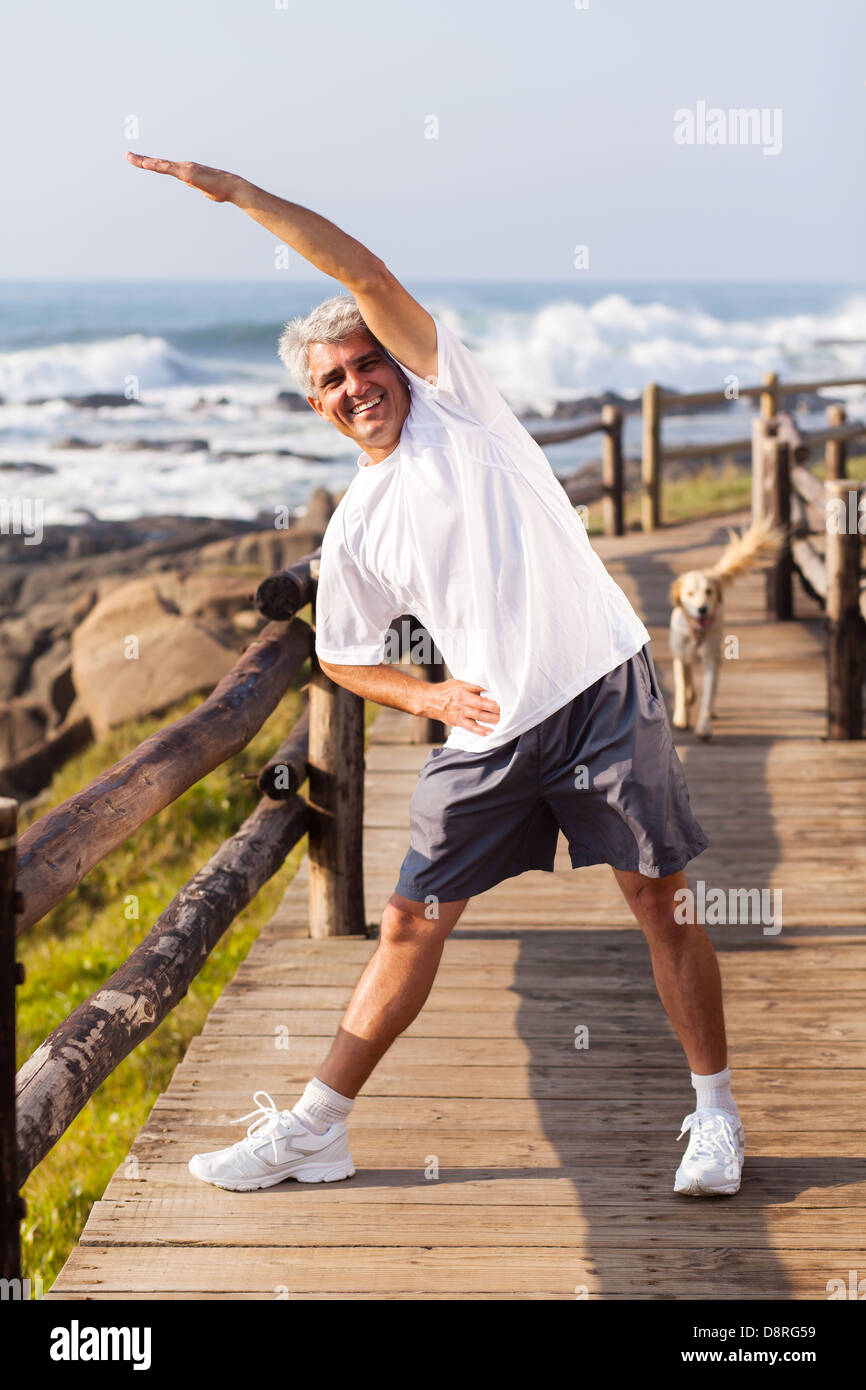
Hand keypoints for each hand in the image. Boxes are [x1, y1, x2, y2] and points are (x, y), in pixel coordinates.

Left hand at [125, 152, 240, 202]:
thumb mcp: (204, 189)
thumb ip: (197, 186)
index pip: (165, 167)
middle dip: (142, 160)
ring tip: (131, 158)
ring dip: (145, 161)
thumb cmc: (221, 190)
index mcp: (185, 171)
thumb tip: (195, 186)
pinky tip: (146, 164)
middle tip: (127, 155)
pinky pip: (169, 169)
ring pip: (161, 164)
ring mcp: (185, 168)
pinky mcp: (187, 173)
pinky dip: (156, 166)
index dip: (151, 164)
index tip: (139, 161)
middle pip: (159, 163)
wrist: (232, 188)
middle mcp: (184, 166)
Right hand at [425, 678, 499, 735]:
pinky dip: (481, 730)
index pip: (481, 688)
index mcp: (464, 687)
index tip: (506, 694)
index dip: (494, 691)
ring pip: (479, 715)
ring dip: (493, 719)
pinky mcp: (458, 721)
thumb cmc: (447, 690)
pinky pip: (471, 727)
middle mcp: (463, 699)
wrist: (430, 701)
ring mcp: (461, 711)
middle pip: (483, 704)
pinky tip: (490, 732)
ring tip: (505, 720)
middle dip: (497, 707)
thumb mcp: (459, 682)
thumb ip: (473, 684)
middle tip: (510, 709)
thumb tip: (489, 685)